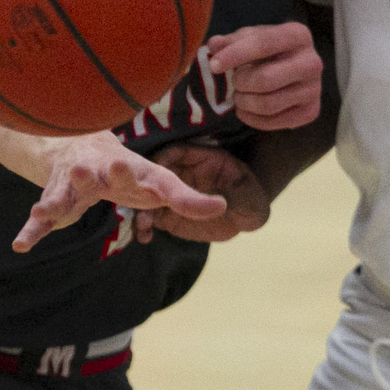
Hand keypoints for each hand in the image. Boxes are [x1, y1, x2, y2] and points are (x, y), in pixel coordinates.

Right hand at [14, 134, 227, 252]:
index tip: (152, 189)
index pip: (139, 175)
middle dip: (94, 175)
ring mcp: (73, 187)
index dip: (142, 180)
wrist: (84, 150)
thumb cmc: (130, 173)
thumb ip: (186, 198)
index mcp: (129, 171)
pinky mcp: (55, 201)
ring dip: (54, 200)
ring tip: (42, 210)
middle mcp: (99, 174)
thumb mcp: (159, 183)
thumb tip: (223, 208)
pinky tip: (21, 244)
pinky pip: (41, 217)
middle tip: (88, 171)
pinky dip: (32, 230)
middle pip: (96, 176)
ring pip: (61, 193)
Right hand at [133, 142, 270, 243]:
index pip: (175, 152)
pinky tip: (145, 237)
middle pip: (154, 172)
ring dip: (140, 207)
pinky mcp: (166, 214)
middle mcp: (179, 173)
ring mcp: (171, 194)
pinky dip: (143, 225)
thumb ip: (236, 196)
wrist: (244, 216)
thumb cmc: (249, 197)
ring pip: (147, 196)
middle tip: (142, 200)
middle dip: (145, 184)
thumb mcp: (248, 195)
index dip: (164, 158)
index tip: (156, 171)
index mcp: (199, 159)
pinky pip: (149, 217)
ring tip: (142, 223)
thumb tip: (223, 204)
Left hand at [206, 22, 323, 130]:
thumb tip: (214, 46)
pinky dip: (251, 119)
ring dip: (244, 102)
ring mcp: (314, 89)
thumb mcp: (251, 38)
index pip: (264, 44)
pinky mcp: (311, 112)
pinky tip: (246, 110)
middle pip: (266, 79)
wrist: (296, 69)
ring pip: (268, 104)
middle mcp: (312, 62)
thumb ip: (231, 41)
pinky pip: (273, 122)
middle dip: (241, 83)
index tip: (214, 65)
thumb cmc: (270, 51)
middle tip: (235, 82)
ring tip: (240, 96)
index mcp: (298, 35)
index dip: (235, 55)